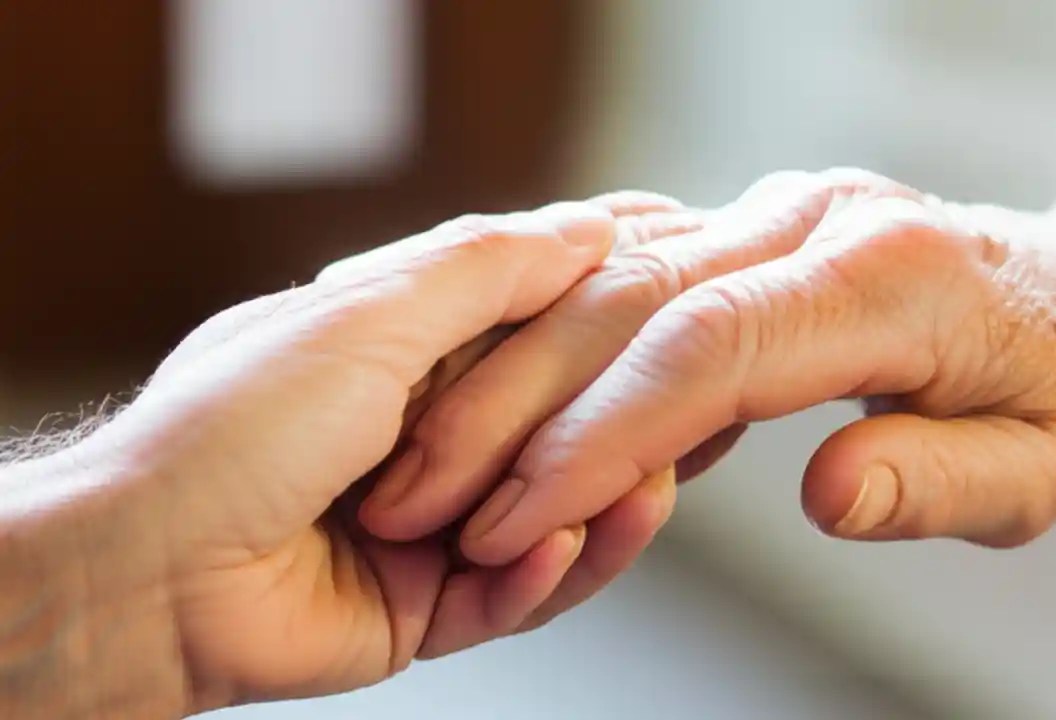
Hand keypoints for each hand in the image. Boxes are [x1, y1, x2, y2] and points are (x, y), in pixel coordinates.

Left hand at [0, 194, 692, 715]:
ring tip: (639, 494)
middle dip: (618, 429)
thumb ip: (486, 271)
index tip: (680, 319)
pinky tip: (553, 551)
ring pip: (552, 516)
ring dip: (595, 507)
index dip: (612, 329)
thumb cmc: (235, 428)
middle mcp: (427, 434)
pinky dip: (543, 574)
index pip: (542, 330)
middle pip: (560, 428)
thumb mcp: (372, 315)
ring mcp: (431, 523)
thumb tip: (590, 224)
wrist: (148, 574)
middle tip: (682, 422)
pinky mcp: (425, 605)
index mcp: (410, 350)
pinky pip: (512, 593)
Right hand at [356, 169, 917, 548]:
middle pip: (631, 300)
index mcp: (892, 277)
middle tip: (430, 499)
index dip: (602, 437)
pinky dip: (560, 335)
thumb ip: (936, 481)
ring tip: (440, 458)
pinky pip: (635, 272)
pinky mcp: (759, 225)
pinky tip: (504, 396)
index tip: (519, 520)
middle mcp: (821, 219)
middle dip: (519, 405)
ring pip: (611, 277)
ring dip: (516, 367)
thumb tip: (824, 495)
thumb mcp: (1038, 469)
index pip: (709, 351)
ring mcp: (784, 210)